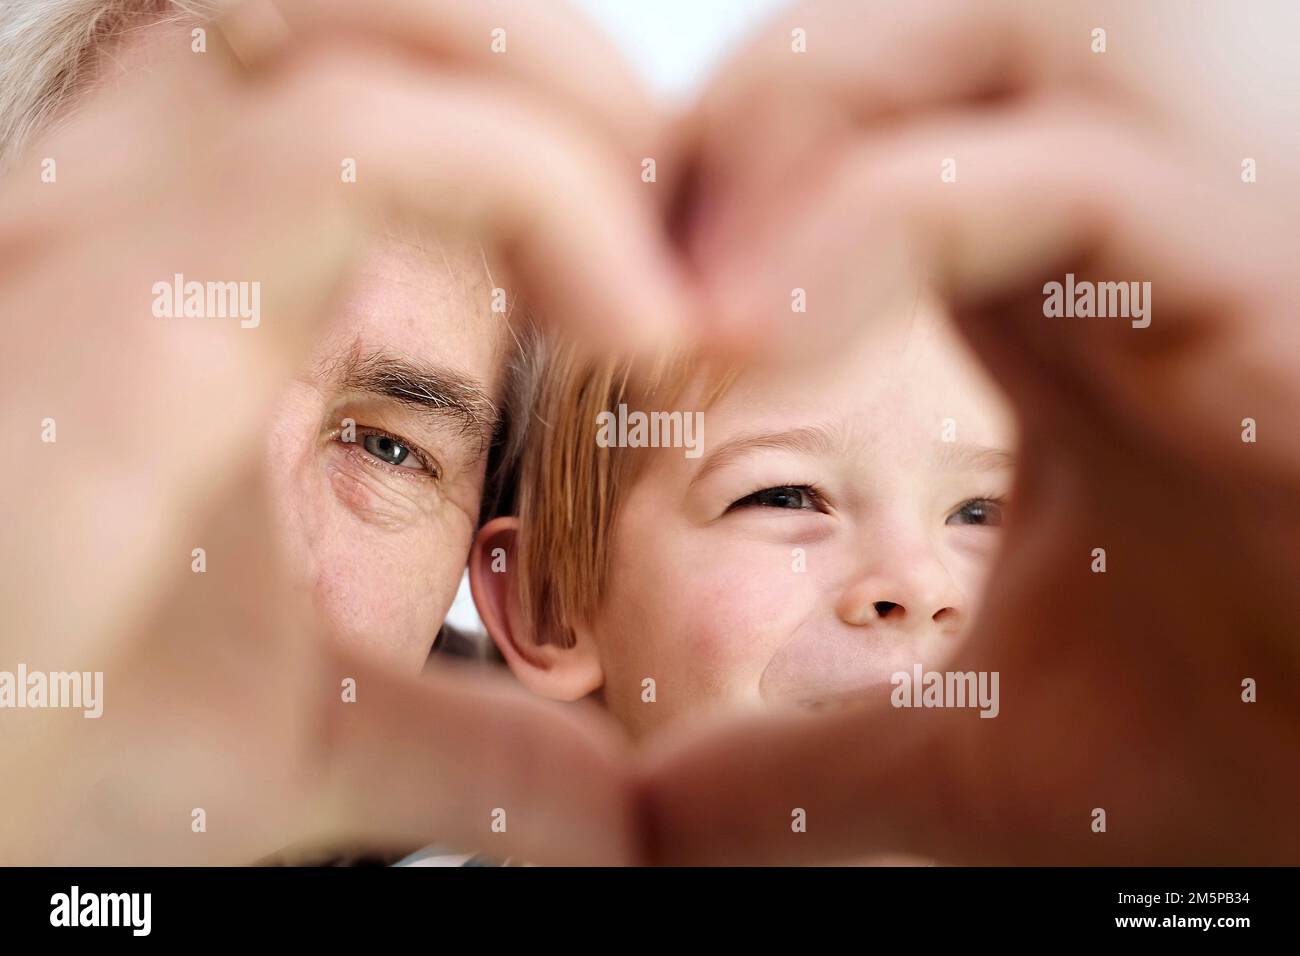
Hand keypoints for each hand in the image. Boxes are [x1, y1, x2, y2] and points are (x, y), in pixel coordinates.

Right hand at [0, 0, 685, 864]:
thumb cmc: (77, 755)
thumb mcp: (325, 735)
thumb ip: (480, 739)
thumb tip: (622, 812)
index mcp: (202, 276)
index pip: (388, 77)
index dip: (576, 142)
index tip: (698, 302)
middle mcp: (145, 210)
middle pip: (378, 2)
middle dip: (576, 81)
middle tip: (693, 243)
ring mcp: (120, 237)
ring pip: (353, 13)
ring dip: (563, 102)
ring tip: (664, 280)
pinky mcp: (117, 309)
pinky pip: (354, 146)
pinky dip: (539, 194)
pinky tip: (642, 334)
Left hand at [640, 0, 1299, 864]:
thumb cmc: (1247, 744)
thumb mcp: (976, 742)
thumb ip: (804, 754)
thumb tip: (654, 815)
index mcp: (1044, 285)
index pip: (839, 126)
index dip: (694, 190)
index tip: (592, 320)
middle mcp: (1118, 213)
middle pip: (885, 31)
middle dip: (725, 130)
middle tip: (615, 288)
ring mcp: (1204, 220)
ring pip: (968, 30)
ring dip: (787, 145)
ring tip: (693, 325)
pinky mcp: (1272, 270)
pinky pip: (1057, 169)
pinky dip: (876, 233)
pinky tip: (756, 353)